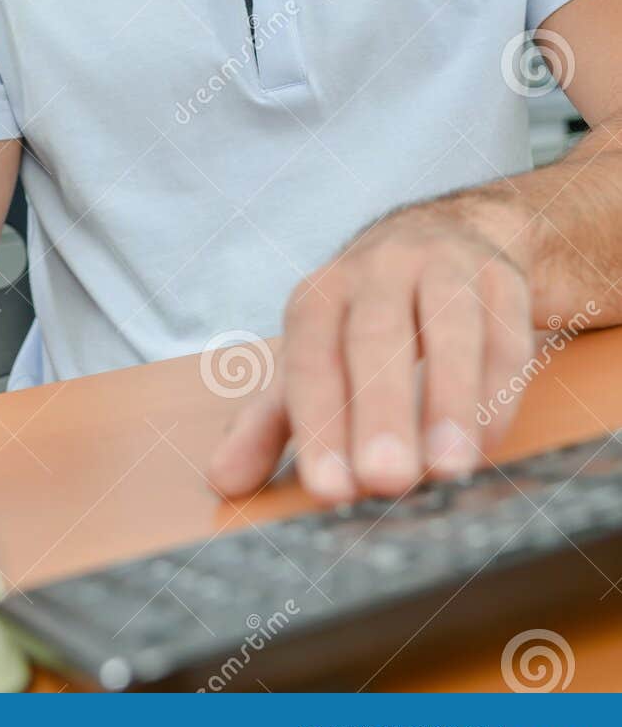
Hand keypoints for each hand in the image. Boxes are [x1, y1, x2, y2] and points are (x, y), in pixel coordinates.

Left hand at [207, 200, 532, 501]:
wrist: (453, 236)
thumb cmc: (370, 319)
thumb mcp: (316, 359)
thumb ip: (270, 422)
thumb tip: (222, 480)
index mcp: (322, 294)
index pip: (312, 357)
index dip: (320, 422)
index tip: (329, 490)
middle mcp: (379, 268)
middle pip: (377, 337)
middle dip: (379, 411)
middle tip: (385, 480)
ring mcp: (445, 266)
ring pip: (449, 328)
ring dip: (449, 400)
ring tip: (447, 470)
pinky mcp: (502, 278)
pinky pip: (504, 332)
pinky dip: (498, 387)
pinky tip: (489, 439)